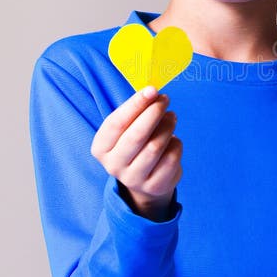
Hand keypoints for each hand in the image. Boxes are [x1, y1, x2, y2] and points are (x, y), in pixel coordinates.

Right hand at [91, 86, 181, 220]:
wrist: (144, 178)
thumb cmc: (135, 143)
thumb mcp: (128, 128)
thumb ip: (136, 112)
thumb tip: (154, 94)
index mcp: (101, 148)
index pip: (116, 123)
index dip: (135, 105)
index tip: (152, 90)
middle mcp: (113, 165)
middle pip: (136, 136)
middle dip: (153, 113)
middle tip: (165, 99)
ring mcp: (133, 179)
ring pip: (155, 147)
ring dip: (167, 126)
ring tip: (171, 116)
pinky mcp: (154, 186)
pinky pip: (170, 159)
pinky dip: (176, 143)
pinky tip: (173, 139)